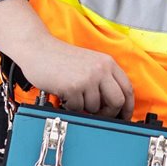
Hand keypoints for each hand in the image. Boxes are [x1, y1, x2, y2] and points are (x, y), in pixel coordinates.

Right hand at [19, 38, 134, 118]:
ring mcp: (88, 78)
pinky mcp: (73, 87)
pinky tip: (64, 95)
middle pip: (117, 101)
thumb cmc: (61, 58)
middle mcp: (101, 69)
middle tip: (99, 114)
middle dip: (109, 113)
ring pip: (95, 108)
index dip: (128, 107)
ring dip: (84, 107)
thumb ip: (104, 79)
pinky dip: (70, 106)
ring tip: (74, 95)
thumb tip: (115, 105)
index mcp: (107, 63)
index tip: (124, 116)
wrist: (38, 49)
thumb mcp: (90, 63)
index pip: (128, 89)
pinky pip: (78, 108)